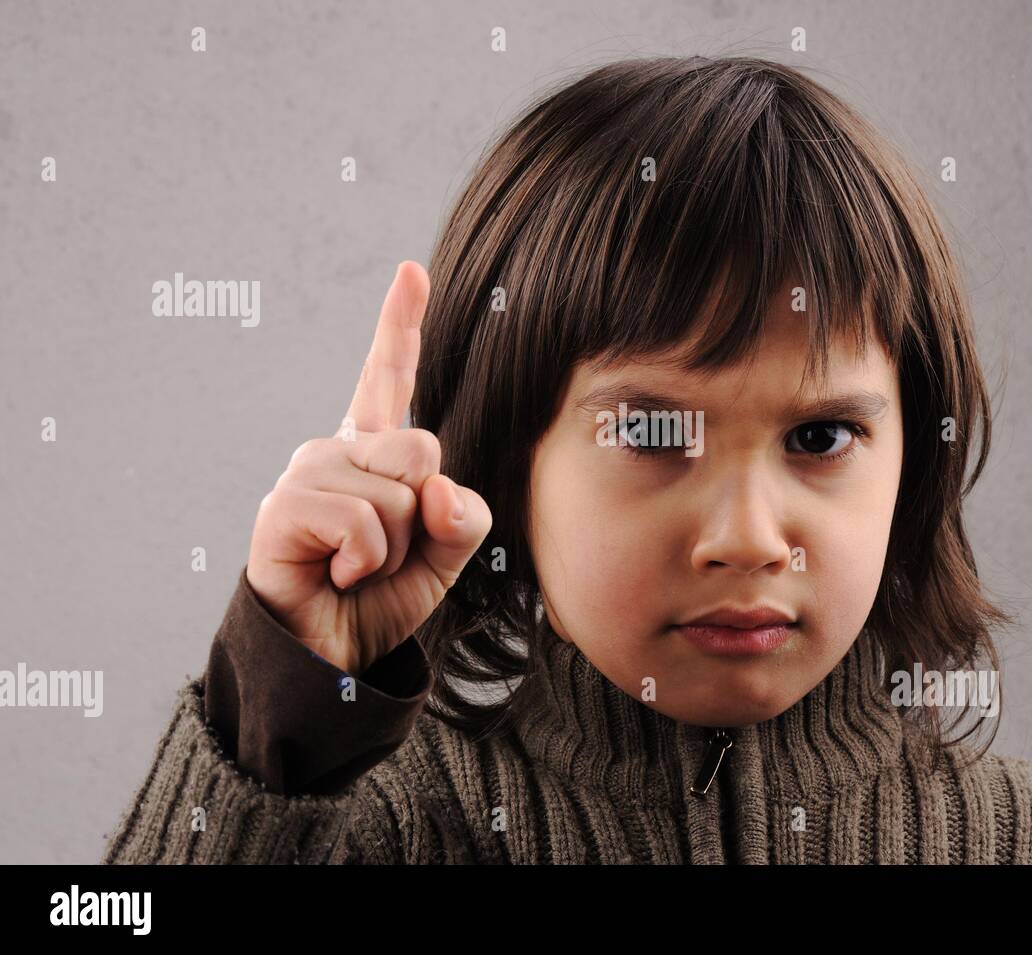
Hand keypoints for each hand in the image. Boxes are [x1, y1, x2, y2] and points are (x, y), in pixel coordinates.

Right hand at [245, 261, 491, 674]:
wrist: (331, 655)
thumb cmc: (381, 596)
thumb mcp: (444, 555)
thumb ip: (463, 517)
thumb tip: (440, 490)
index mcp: (373, 451)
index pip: (388, 378)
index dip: (399, 324)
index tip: (412, 270)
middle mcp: (336, 450)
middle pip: (422, 448)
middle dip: (422, 516)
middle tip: (383, 553)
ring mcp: (305, 474)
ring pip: (397, 495)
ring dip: (394, 549)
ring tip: (357, 568)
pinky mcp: (282, 507)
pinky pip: (363, 523)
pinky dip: (366, 563)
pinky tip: (336, 576)